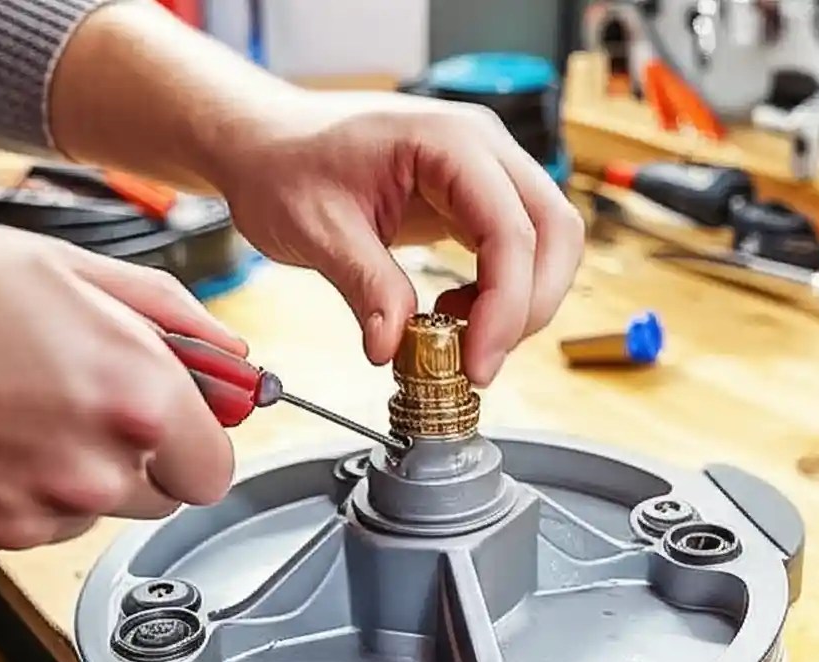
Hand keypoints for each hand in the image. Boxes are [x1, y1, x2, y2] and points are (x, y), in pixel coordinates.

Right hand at [0, 217, 241, 571]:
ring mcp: (22, 519)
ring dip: (58, 472)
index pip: (215, 467)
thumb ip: (169, 316)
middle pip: (154, 495)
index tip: (172, 420)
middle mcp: (86, 472)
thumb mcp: (65, 267)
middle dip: (130, 452)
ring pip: (80, 512)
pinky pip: (11, 532)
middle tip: (67, 395)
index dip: (195, 439)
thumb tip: (232, 354)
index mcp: (130, 401)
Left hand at [47, 2, 583, 385]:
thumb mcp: (315, 229)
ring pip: (546, 241)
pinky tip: (453, 313)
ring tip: (460, 338)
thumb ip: (364, 286)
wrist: (264, 141)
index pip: (511, 230)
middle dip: (529, 307)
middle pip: (554, 232)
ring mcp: (484, 168)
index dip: (506, 306)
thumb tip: (392, 348)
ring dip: (521, 302)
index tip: (476, 364)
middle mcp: (482, 146)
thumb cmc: (283, 164)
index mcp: (448, 141)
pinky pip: (515, 247)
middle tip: (481, 363)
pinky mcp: (474, 195)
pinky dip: (501, 292)